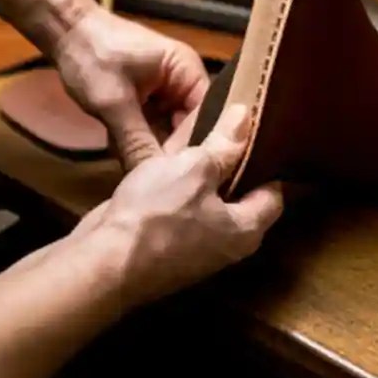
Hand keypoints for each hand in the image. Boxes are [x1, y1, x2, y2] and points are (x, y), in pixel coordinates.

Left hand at [53, 7, 209, 169]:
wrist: (63, 31)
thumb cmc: (92, 56)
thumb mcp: (113, 102)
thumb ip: (135, 140)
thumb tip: (150, 178)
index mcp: (187, 71)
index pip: (205, 118)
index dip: (191, 148)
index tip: (173, 177)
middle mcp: (183, 82)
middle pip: (189, 128)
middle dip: (170, 152)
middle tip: (156, 182)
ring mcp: (165, 91)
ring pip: (168, 132)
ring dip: (150, 150)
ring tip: (140, 176)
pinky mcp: (147, 99)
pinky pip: (151, 128)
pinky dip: (138, 142)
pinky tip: (126, 160)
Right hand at [77, 104, 283, 306]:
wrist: (103, 261)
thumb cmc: (157, 214)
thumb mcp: (194, 169)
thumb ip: (224, 145)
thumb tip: (248, 117)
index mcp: (246, 230)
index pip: (273, 193)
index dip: (265, 161)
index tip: (253, 132)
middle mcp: (227, 245)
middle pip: (239, 197)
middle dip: (230, 163)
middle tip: (223, 127)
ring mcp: (194, 249)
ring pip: (206, 203)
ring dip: (200, 174)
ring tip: (194, 137)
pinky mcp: (165, 247)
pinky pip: (180, 211)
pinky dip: (177, 189)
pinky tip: (165, 163)